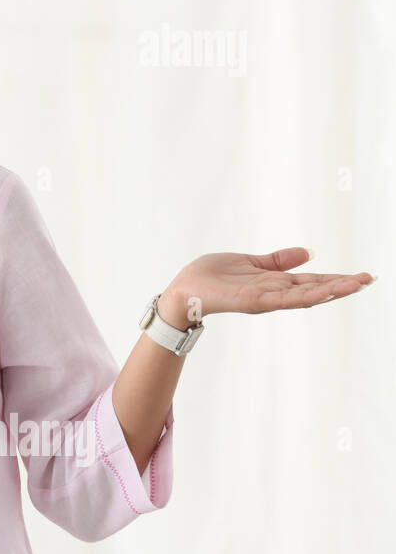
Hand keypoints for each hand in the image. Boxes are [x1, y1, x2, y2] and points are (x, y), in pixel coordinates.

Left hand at [161, 247, 375, 323]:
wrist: (184, 288)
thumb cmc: (213, 276)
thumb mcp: (252, 262)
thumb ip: (278, 260)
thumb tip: (309, 253)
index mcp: (275, 283)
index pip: (313, 281)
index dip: (337, 279)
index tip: (362, 276)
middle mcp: (273, 293)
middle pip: (314, 289)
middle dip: (341, 285)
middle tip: (369, 280)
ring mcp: (264, 299)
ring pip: (303, 296)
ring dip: (329, 291)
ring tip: (354, 285)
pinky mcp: (250, 300)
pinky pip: (280, 299)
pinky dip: (301, 296)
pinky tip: (320, 293)